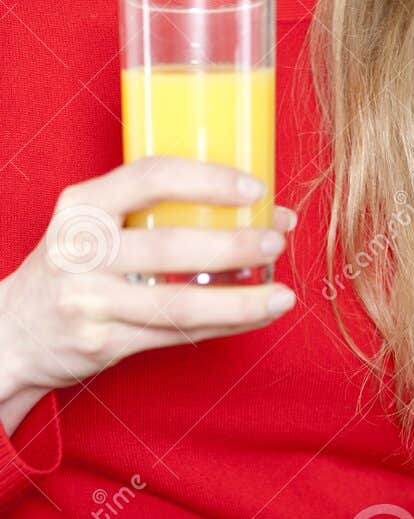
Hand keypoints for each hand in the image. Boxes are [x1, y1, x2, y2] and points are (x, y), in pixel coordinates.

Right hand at [0, 156, 297, 401]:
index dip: (208, 180)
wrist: (14, 331)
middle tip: (277, 239)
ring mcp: (90, 299)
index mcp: (83, 206)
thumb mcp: (94, 224)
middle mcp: (83, 250)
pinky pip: (176, 334)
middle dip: (234, 244)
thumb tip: (255, 203)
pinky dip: (222, 325)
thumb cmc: (74, 267)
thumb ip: (154, 211)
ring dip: (239, 300)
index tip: (254, 187)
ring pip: (180, 301)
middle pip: (172, 245)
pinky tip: (255, 316)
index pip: (151, 178)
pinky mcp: (103, 341)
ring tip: (282, 295)